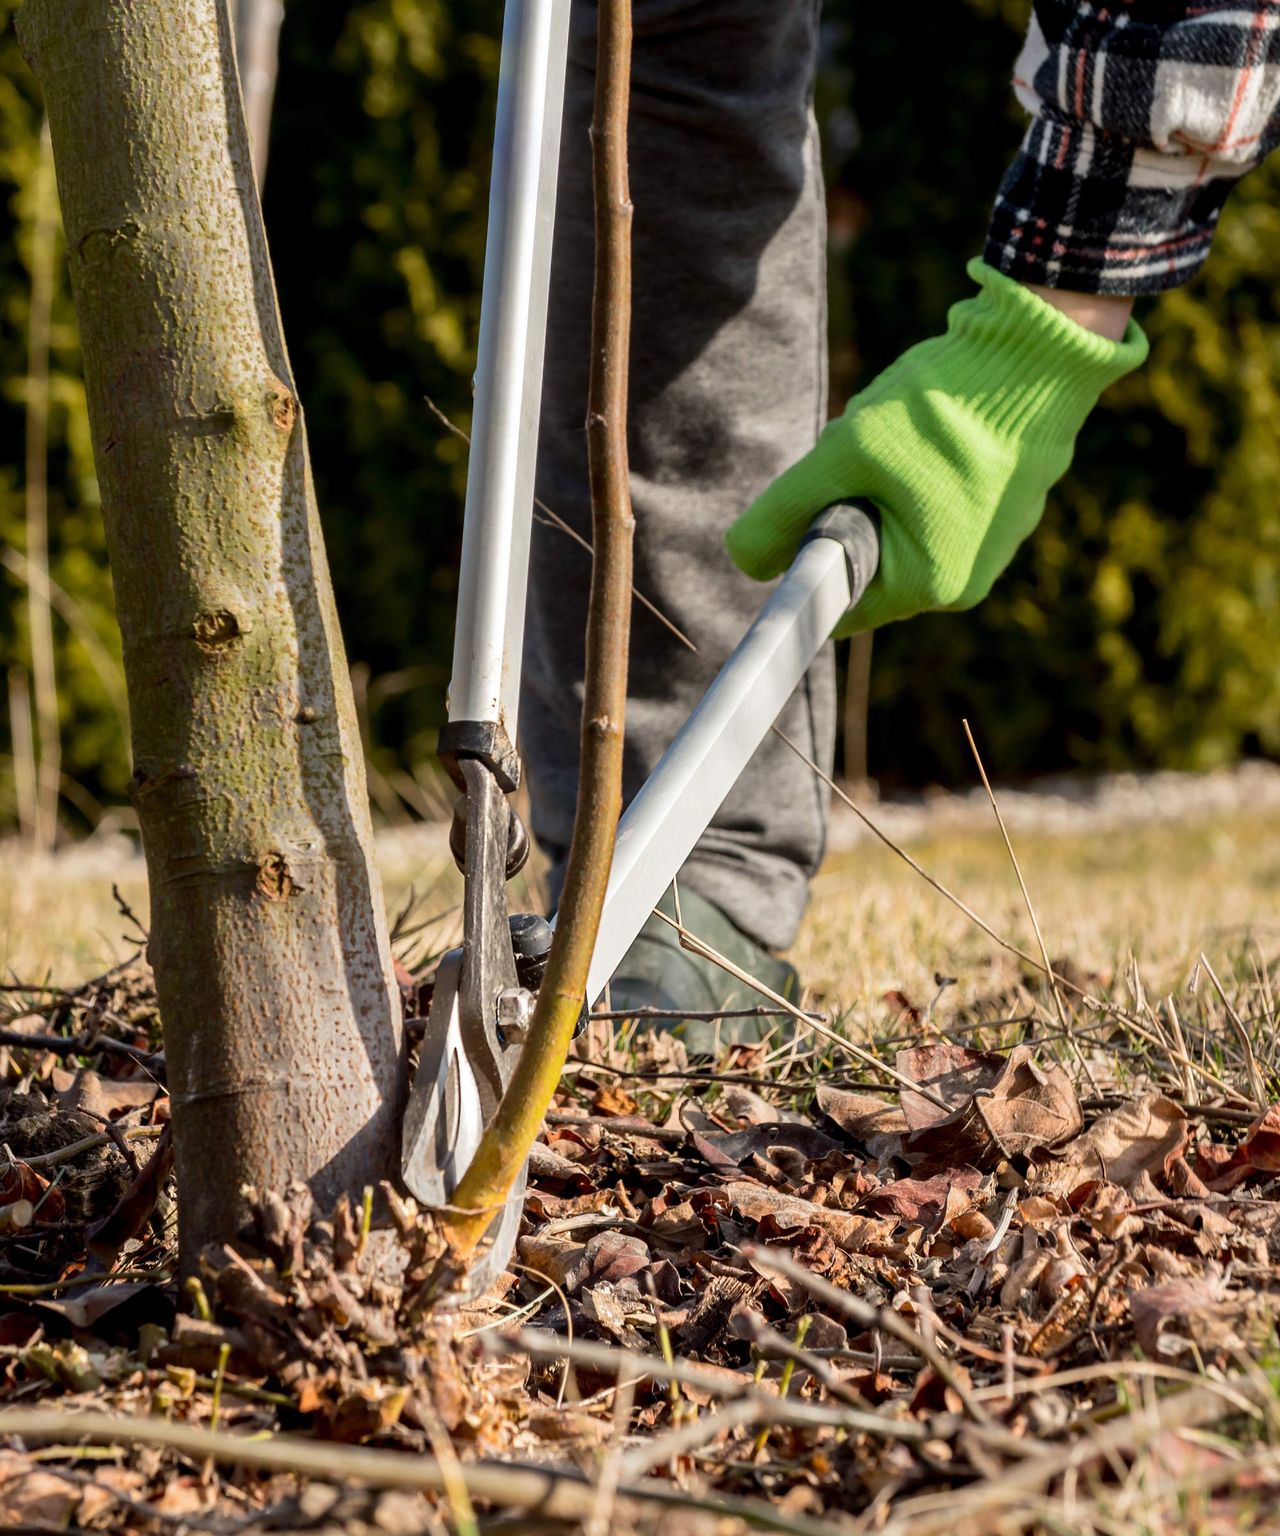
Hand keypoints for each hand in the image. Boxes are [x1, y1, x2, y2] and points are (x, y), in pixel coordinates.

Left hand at [725, 260, 1146, 635]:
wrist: (1039, 348)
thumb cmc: (944, 408)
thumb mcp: (844, 455)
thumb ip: (784, 512)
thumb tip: (743, 560)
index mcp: (933, 585)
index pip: (840, 605)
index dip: (805, 561)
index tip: (798, 513)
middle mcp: (968, 579)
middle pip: (867, 558)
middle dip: (846, 506)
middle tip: (857, 453)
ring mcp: (993, 543)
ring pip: (896, 523)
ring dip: (878, 480)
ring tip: (903, 432)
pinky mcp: (1005, 505)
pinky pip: (934, 501)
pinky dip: (915, 467)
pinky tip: (930, 426)